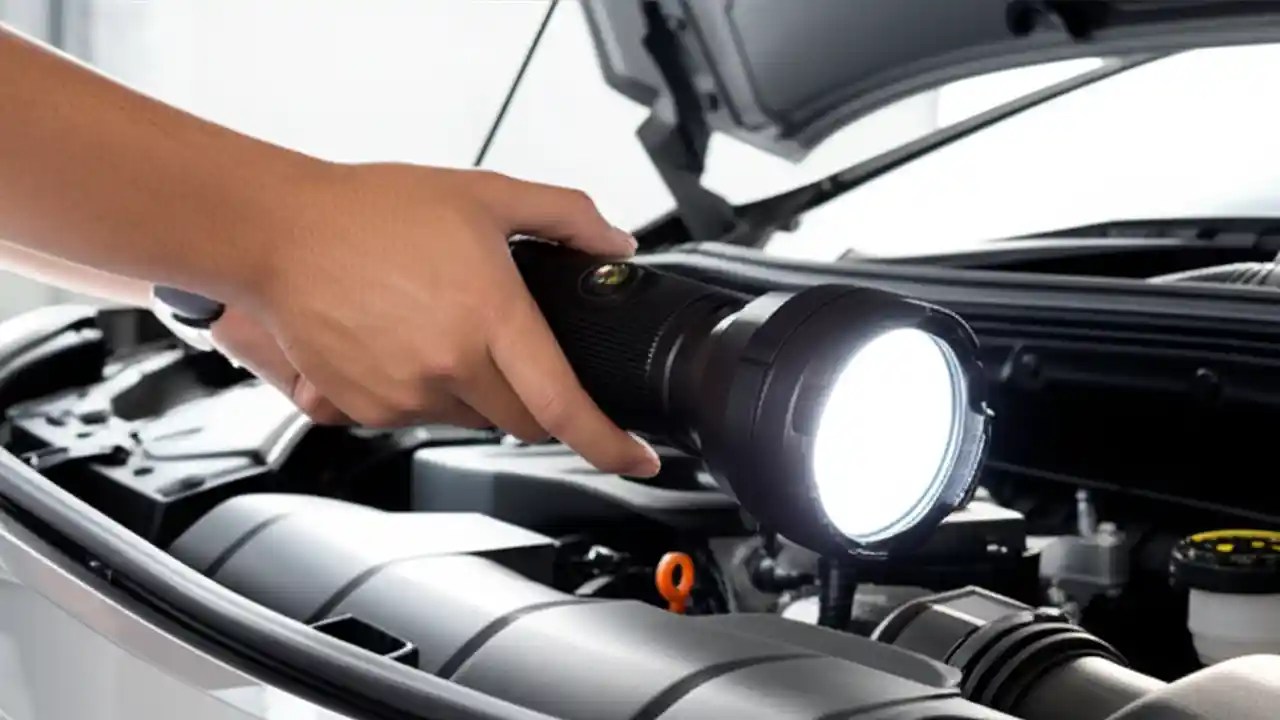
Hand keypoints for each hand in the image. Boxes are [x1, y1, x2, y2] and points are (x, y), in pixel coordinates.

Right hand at [228, 164, 659, 476]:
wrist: (279, 233)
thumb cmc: (374, 211)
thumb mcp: (484, 194)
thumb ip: (565, 215)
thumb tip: (616, 243)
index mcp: (489, 317)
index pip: (564, 405)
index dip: (610, 444)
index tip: (637, 460)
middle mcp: (450, 365)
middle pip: (523, 421)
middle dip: (534, 397)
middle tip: (509, 346)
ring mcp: (405, 395)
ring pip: (473, 419)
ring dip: (478, 391)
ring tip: (441, 326)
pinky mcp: (367, 410)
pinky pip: (421, 417)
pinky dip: (429, 391)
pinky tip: (406, 340)